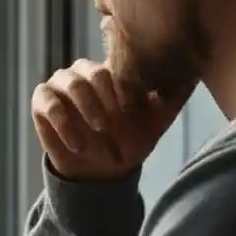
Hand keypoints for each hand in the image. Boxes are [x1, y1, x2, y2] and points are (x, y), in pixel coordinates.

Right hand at [31, 60, 192, 180]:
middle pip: (93, 72)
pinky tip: (78, 144)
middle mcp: (85, 71)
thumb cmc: (131, 140)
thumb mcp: (157, 120)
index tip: (134, 111)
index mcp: (113, 69)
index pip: (118, 64)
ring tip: (98, 132)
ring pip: (70, 83)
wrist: (101, 172)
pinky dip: (63, 123)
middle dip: (105, 101)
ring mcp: (61, 83)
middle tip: (114, 125)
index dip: (126, 87)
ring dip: (86, 109)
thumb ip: (173, 96)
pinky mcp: (42, 100)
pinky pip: (48, 102)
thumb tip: (194, 73)